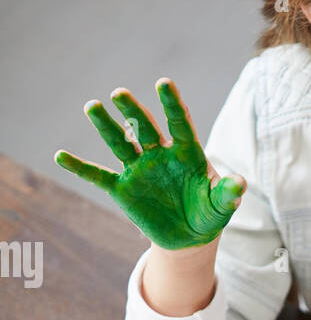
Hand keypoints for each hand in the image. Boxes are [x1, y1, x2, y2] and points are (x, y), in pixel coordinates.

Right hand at [54, 79, 244, 249]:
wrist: (190, 236)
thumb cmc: (209, 211)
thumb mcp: (221, 204)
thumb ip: (227, 193)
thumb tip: (241, 185)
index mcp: (185, 151)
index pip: (179, 122)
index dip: (172, 104)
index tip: (163, 83)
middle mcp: (159, 154)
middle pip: (144, 127)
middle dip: (132, 111)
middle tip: (120, 94)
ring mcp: (138, 169)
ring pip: (120, 143)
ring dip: (106, 126)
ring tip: (92, 106)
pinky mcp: (123, 189)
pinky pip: (99, 176)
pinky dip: (80, 167)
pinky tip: (61, 156)